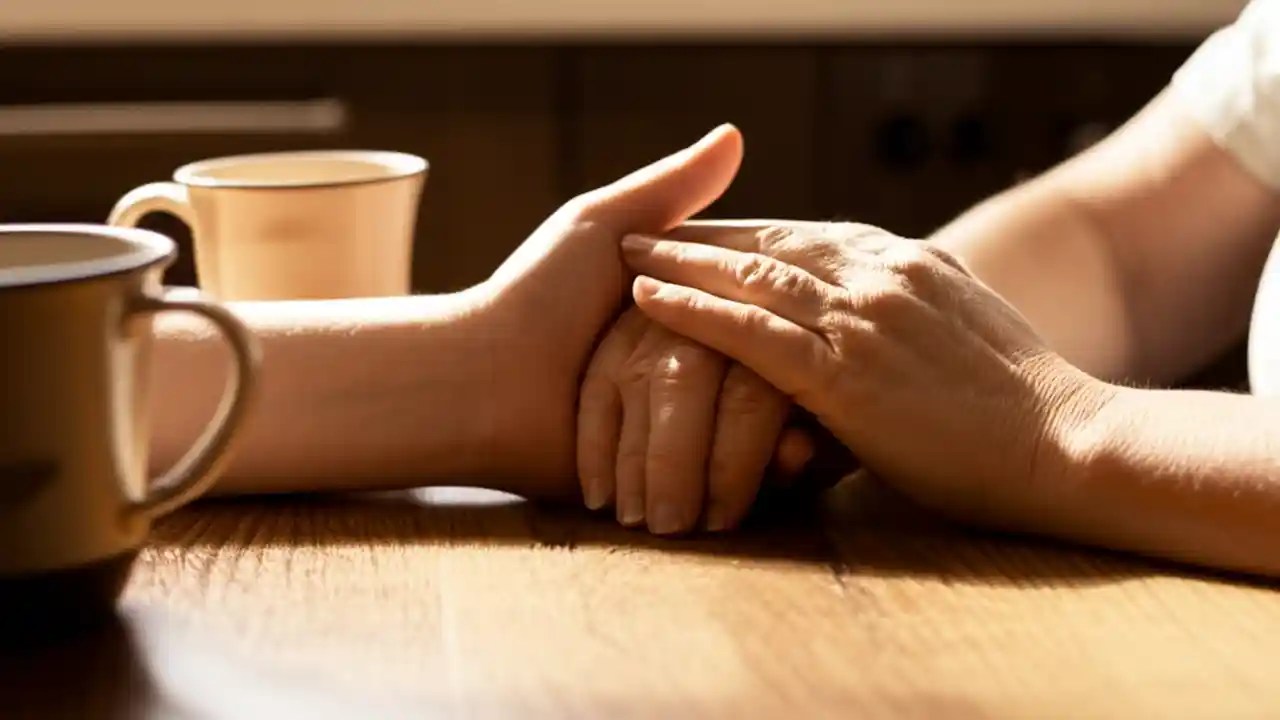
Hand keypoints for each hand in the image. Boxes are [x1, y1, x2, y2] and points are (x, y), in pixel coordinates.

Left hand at [469, 126, 745, 489]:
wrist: (480, 384)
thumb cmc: (535, 299)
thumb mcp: (597, 229)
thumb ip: (667, 190)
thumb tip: (735, 135)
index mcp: (688, 306)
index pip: (754, 326)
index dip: (766, 349)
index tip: (775, 360)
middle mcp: (695, 357)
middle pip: (749, 396)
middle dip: (725, 446)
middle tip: (707, 459)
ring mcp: (684, 415)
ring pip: (740, 441)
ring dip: (721, 480)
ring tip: (691, 516)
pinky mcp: (664, 467)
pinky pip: (722, 480)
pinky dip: (730, 489)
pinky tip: (723, 507)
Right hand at [576, 307, 815, 533]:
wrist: (758, 332)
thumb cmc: (814, 404)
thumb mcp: (829, 419)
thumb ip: (813, 435)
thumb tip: (794, 450)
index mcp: (778, 335)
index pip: (748, 396)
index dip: (730, 463)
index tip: (718, 522)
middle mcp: (717, 310)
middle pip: (684, 378)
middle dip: (672, 458)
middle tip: (668, 526)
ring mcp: (663, 316)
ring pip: (635, 377)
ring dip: (630, 457)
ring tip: (632, 518)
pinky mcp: (620, 328)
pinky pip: (596, 379)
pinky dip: (594, 439)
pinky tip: (597, 494)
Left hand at [620, 221, 1107, 526]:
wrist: (1069, 446)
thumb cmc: (1019, 413)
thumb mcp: (962, 337)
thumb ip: (906, 321)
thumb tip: (863, 333)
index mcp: (907, 262)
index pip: (804, 235)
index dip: (741, 232)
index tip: (694, 231)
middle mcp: (879, 273)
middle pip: (768, 242)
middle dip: (698, 236)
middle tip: (639, 229)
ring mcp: (862, 318)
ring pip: (751, 275)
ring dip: (679, 260)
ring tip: (623, 254)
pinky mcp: (846, 372)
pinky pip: (752, 331)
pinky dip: (695, 309)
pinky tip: (649, 301)